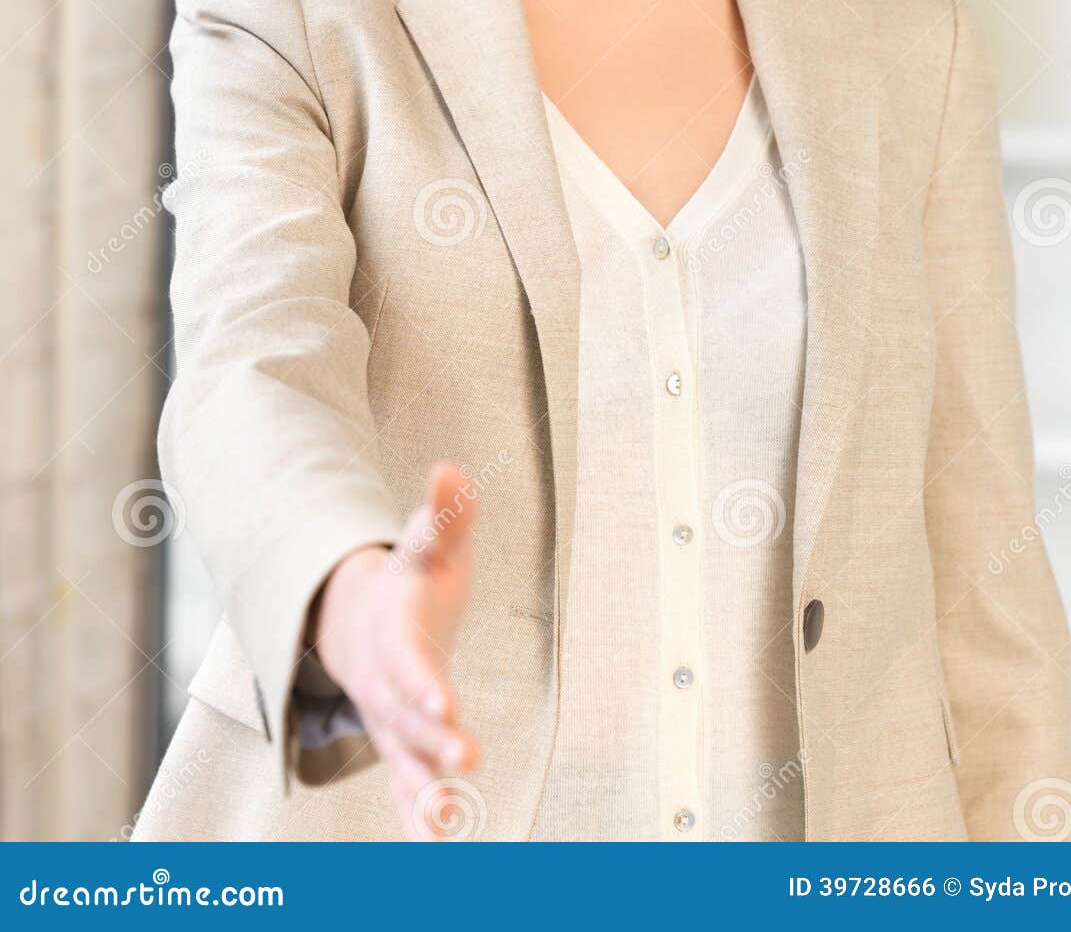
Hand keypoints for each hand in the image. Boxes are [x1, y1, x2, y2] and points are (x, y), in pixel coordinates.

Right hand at [311, 461, 479, 839]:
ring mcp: (390, 720)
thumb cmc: (410, 581)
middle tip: (464, 760)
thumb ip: (445, 514)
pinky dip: (418, 813)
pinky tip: (439, 841)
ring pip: (403, 761)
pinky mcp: (401, 743)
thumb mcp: (428, 545)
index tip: (447, 707)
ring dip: (424, 792)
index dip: (426, 685)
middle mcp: (387, 686)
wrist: (364, 618)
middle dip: (432, 743)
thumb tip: (451, 470)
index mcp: (396, 638)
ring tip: (447, 825)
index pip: (411, 664)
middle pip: (407, 720)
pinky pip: (406, 784)